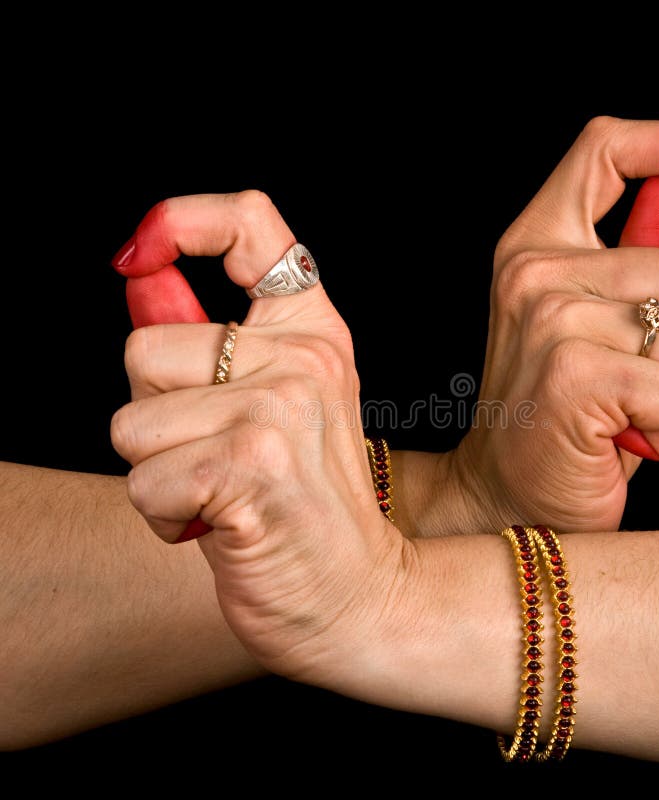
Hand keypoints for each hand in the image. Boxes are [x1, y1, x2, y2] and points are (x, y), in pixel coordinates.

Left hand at [111, 192, 399, 679]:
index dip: (181, 220)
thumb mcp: (269, 407)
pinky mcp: (250, 465)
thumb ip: (202, 339)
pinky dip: (165, 517)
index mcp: (312, 331)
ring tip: (221, 493)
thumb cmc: (306, 505)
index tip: (143, 252)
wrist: (360, 595)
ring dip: (158, 472)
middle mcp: (303, 355)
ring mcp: (280, 406)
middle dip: (155, 415)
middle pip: (144, 349)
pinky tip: (219, 526)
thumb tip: (140, 277)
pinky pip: (143, 481)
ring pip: (131, 423)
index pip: (252, 222)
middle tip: (217, 455)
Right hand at [444, 117, 658, 532]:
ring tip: (622, 407)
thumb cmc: (555, 408)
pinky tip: (620, 435)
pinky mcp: (576, 374)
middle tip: (627, 371)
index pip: (604, 147)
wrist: (504, 489)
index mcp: (532, 245)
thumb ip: (629, 256)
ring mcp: (553, 320)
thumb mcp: (582, 318)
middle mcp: (535, 273)